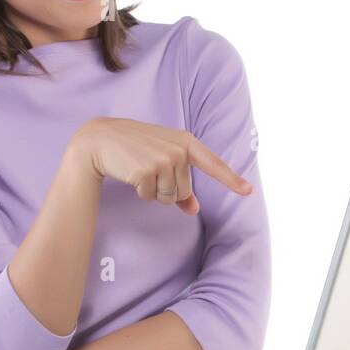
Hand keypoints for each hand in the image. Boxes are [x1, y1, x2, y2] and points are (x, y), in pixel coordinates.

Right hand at [72, 118, 252, 215]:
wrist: (101, 140)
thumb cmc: (135, 150)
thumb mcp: (162, 161)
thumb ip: (181, 184)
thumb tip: (194, 210)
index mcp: (186, 142)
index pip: (213, 164)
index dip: (231, 180)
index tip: (248, 191)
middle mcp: (178, 150)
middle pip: (183, 191)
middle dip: (167, 190)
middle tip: (148, 169)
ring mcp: (163, 160)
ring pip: (169, 198)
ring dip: (154, 192)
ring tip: (140, 170)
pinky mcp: (146, 171)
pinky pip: (150, 197)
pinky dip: (140, 192)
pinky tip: (131, 174)